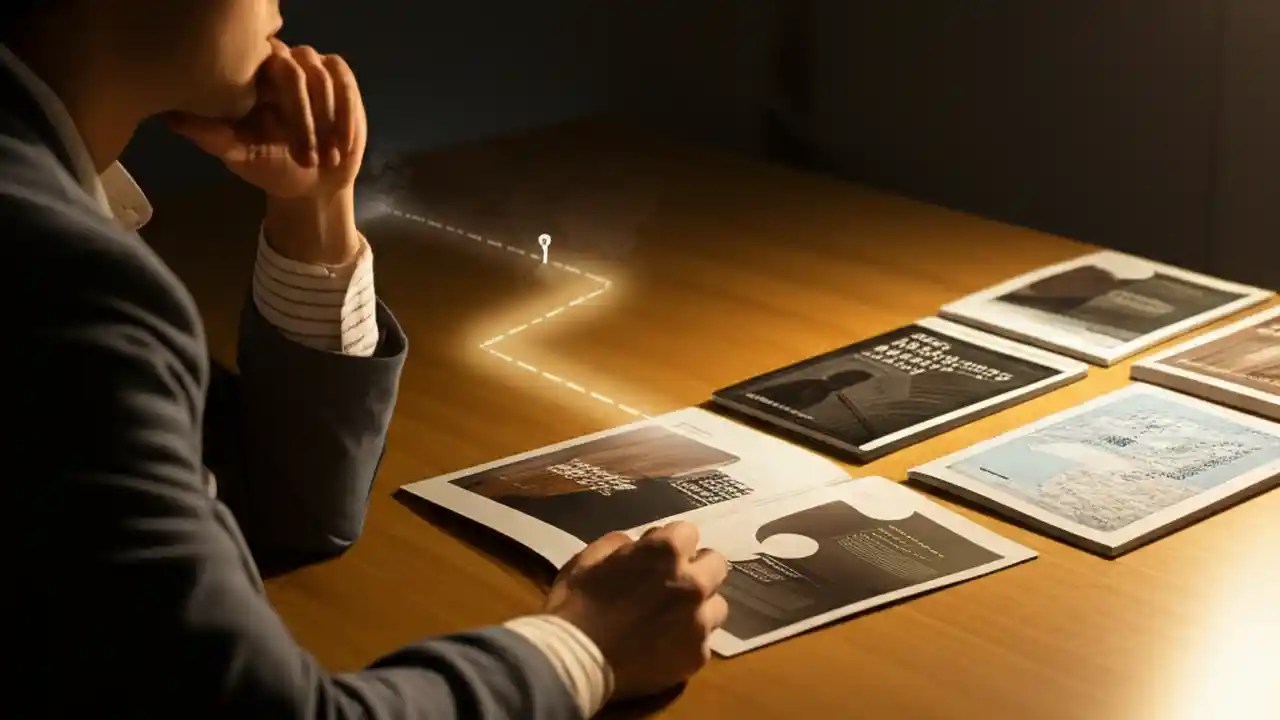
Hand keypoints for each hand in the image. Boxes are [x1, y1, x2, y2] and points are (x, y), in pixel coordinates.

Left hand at [165, 40, 367, 263]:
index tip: (273, 132)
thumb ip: (209, 135)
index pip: (256, 61)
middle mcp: (281, 64)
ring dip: (326, 121)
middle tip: (306, 158)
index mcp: (250, 76)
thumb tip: (170, 118)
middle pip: (293, 69)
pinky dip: (345, 116)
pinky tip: (342, 145)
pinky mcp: (342, 82)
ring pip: (322, 76)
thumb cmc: (269, 167)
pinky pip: (345, 85)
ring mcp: (313, 70)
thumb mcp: (237, 155)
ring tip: (325, 159)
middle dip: (302, 118)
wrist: (311, 185)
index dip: (268, 93)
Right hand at [545, 522, 729, 700]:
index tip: (657, 556)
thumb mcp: (589, 559)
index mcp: (666, 552)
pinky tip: (665, 647)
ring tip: (673, 618)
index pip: (688, 532)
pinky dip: (687, 641)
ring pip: (717, 605)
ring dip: (699, 607)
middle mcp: (692, 583)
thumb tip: (637, 544)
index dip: (671, 543)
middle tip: (673, 583)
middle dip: (696, 569)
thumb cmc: (576, 605)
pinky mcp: (697, 655)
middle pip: (716, 564)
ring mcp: (699, 622)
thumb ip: (620, 544)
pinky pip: (703, 642)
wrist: (574, 662)